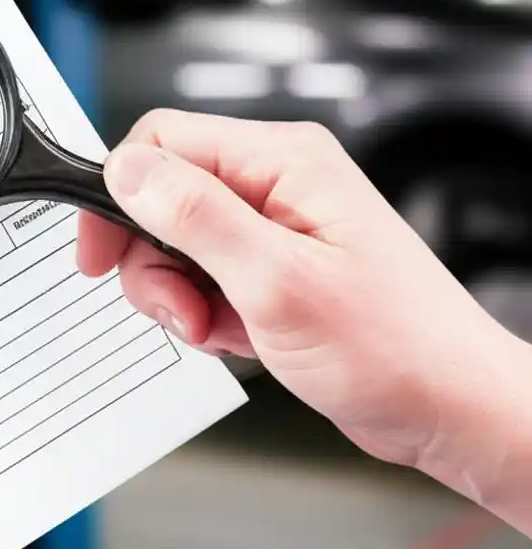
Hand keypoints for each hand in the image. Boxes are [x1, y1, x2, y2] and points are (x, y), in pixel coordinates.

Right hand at [76, 109, 531, 534]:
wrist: (448, 407)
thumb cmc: (394, 347)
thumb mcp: (275, 282)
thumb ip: (194, 218)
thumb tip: (125, 170)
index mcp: (283, 161)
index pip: (162, 141)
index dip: (118, 195)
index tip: (100, 252)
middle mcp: (278, 183)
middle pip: (162, 197)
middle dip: (153, 262)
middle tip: (179, 308)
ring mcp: (276, 226)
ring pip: (177, 244)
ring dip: (179, 295)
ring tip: (218, 328)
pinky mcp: (274, 266)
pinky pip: (206, 277)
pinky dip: (207, 314)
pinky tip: (241, 337)